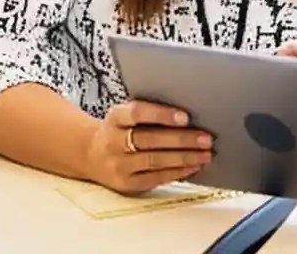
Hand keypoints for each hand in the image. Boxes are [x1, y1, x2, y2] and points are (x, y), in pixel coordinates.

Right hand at [84, 101, 213, 194]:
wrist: (90, 155)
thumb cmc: (121, 131)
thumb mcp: (127, 116)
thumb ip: (151, 113)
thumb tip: (191, 116)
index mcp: (115, 118)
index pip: (137, 113)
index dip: (161, 114)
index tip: (185, 117)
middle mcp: (113, 141)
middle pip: (149, 139)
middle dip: (182, 139)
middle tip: (206, 138)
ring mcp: (118, 164)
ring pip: (153, 160)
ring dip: (184, 158)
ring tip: (205, 154)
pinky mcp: (125, 183)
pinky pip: (155, 178)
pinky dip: (177, 172)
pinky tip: (192, 167)